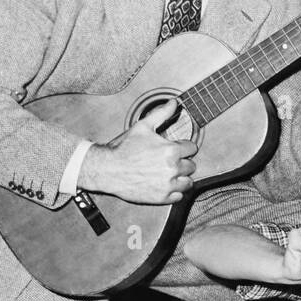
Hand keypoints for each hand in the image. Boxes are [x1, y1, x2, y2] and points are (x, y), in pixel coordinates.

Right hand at [79, 98, 196, 203]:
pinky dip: (174, 191)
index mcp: (171, 151)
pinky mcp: (162, 198)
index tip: (177, 148)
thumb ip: (162, 114)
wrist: (108, 169)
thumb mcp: (142, 126)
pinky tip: (164, 184)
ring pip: (188, 183)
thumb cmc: (124, 148)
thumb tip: (174, 102)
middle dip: (182, 162)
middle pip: (191, 166)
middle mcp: (172, 169)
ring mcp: (168, 185)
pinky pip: (179, 196)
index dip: (184, 147)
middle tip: (169, 161)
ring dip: (181, 178)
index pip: (192, 148)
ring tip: (169, 173)